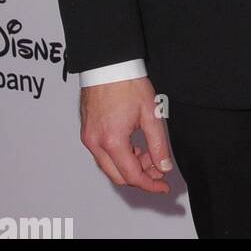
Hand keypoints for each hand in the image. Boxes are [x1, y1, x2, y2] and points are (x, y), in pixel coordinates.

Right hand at [80, 76, 172, 193]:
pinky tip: (134, 147)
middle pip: (118, 176)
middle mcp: (96, 143)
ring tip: (149, 154)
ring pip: (109, 167)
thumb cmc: (128, 83)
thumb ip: (158, 144)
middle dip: (141, 177)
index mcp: (112, 140)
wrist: (108, 65)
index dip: (150, 184)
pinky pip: (102, 155)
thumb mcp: (151, 113)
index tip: (163, 186)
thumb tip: (164, 166)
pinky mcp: (87, 132)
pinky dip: (119, 157)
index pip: (132, 175)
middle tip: (159, 170)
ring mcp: (88, 138)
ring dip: (130, 166)